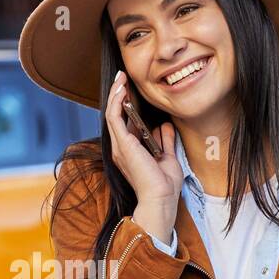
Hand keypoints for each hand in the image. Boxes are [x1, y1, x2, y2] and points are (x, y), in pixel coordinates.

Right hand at [104, 70, 180, 204]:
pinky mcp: (122, 144)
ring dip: (115, 94)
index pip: (124, 124)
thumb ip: (165, 141)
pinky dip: (117, 101)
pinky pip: (114, 117)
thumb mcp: (167, 158)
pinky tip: (122, 89)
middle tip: (122, 78)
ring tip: (120, 78)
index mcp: (129, 152)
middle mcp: (120, 148)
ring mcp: (119, 146)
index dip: (125, 106)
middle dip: (117, 95)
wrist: (161, 200)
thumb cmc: (164, 186)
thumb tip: (165, 126)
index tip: (131, 90)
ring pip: (111, 113)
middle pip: (114, 115)